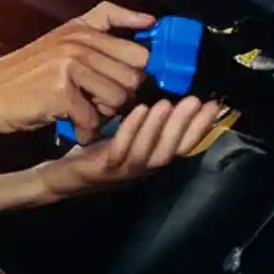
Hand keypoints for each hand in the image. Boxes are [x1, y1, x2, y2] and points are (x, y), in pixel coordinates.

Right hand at [0, 1, 155, 140]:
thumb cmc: (26, 73)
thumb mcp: (62, 39)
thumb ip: (103, 25)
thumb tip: (149, 20)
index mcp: (82, 30)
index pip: (139, 48)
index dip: (139, 71)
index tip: (130, 81)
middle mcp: (78, 44)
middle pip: (134, 77)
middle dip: (122, 96)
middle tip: (98, 102)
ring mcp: (69, 66)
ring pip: (118, 99)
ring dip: (105, 114)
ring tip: (84, 112)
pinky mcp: (61, 92)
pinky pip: (94, 119)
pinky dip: (86, 130)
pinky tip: (73, 126)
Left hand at [36, 96, 223, 199]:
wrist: (59, 176)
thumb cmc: (93, 153)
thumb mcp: (123, 136)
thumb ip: (145, 124)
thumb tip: (167, 97)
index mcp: (150, 160)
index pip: (182, 146)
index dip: (199, 128)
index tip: (213, 105)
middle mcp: (143, 169)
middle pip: (171, 150)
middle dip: (186, 126)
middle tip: (197, 100)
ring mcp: (124, 172)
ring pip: (150, 152)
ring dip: (161, 128)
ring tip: (168, 103)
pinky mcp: (103, 170)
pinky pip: (121, 150)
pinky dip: (132, 131)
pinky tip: (139, 111)